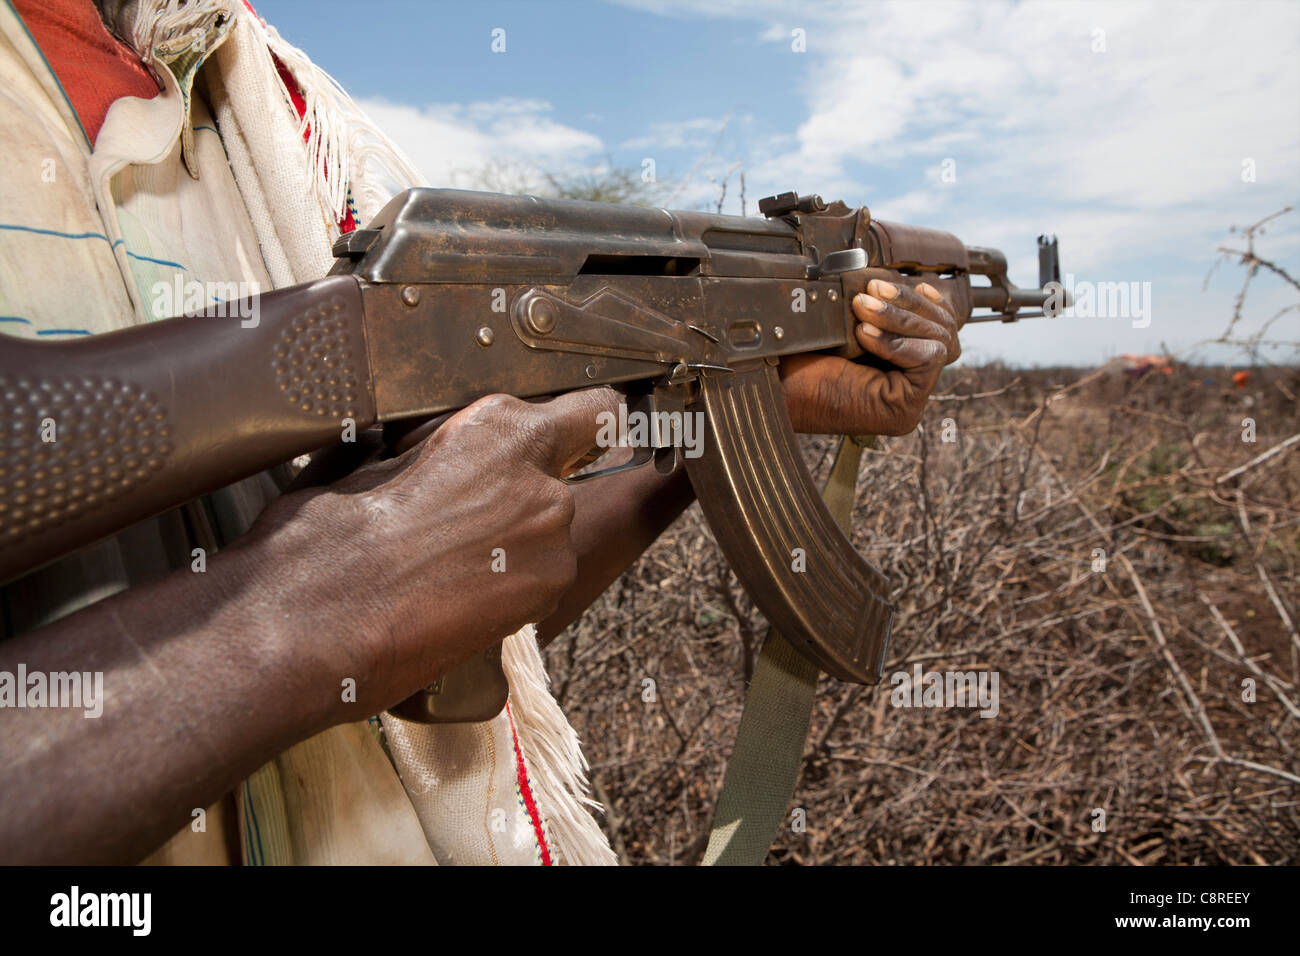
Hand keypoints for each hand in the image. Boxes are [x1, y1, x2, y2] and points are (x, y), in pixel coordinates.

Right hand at [240, 387, 617, 715]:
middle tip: (456, 522)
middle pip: (558, 476)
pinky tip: (454, 597)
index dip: (573, 427)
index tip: (562, 439)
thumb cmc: (323, 540)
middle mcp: (540, 478)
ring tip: (444, 567)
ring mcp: (550, 539)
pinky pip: (539, 578)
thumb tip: (424, 441)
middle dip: (517, 494)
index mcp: (498, 427)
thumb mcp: (367, 457)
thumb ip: (424, 444)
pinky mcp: (546, 594)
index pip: (590, 409)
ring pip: (547, 530)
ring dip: (511, 543)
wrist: (307, 623)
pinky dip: (508, 586)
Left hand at [779, 278, 960, 435]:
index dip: (925, 302)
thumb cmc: (795, 360)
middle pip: (941, 332)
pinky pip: (927, 360)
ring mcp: (910, 399)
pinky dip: (897, 342)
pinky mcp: (907, 407)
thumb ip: (871, 307)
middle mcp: (908, 384)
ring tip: (862, 309)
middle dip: (908, 305)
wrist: (772, 391)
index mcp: (897, 365)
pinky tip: (864, 335)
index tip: (900, 283)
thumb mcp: (839, 324)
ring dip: (900, 319)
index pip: (936, 326)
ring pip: (938, 342)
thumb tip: (886, 280)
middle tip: (869, 293)